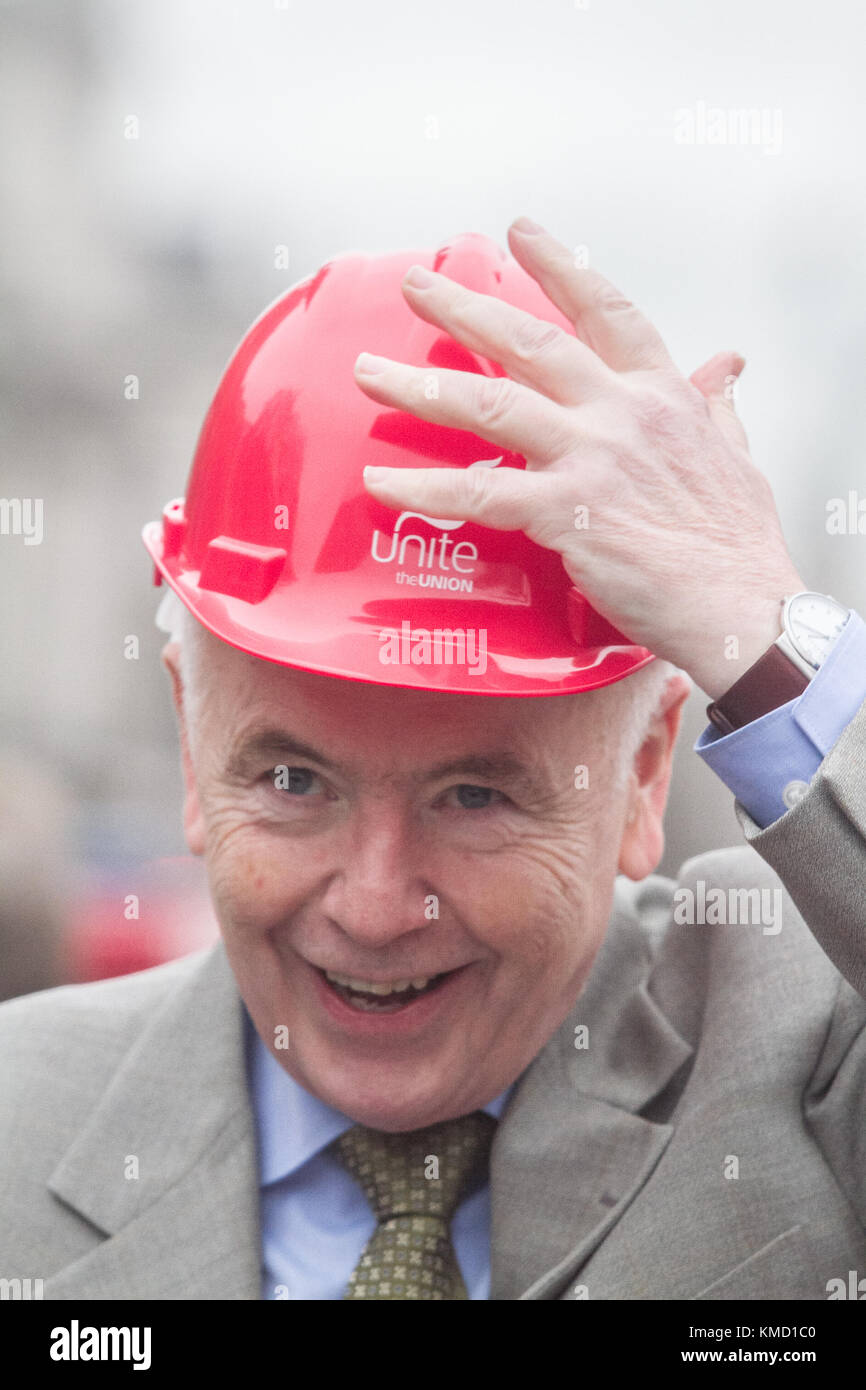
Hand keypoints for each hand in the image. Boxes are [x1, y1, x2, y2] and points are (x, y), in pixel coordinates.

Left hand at [354, 217, 805, 700]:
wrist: (742, 604)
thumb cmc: (738, 545)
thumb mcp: (738, 456)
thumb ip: (717, 406)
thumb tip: (726, 366)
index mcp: (662, 396)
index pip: (607, 312)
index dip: (563, 268)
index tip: (524, 234)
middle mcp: (620, 413)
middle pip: (529, 343)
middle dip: (465, 309)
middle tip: (416, 286)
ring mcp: (589, 458)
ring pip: (490, 404)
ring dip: (421, 386)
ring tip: (369, 372)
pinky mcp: (564, 511)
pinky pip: (478, 491)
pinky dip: (425, 487)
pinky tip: (382, 482)